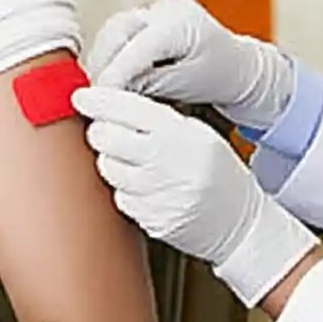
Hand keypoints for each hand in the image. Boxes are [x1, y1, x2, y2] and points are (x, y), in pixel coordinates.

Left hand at [72, 87, 317, 306]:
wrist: (241, 224)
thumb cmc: (218, 174)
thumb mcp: (199, 136)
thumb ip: (159, 121)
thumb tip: (111, 106)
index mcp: (183, 135)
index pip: (129, 108)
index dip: (98, 100)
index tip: (80, 97)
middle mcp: (169, 164)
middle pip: (107, 138)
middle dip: (100, 130)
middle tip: (105, 130)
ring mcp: (159, 195)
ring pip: (107, 168)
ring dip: (110, 161)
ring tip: (131, 162)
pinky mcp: (152, 220)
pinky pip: (120, 197)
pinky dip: (124, 190)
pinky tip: (143, 187)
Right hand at [85, 0, 293, 129]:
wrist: (239, 65)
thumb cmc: (222, 76)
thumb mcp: (188, 86)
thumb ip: (150, 84)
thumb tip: (114, 90)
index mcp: (181, 22)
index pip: (136, 47)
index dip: (115, 73)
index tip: (101, 96)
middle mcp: (167, 8)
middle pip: (117, 31)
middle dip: (103, 64)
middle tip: (96, 94)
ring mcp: (158, 8)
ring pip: (114, 29)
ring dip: (103, 57)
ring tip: (102, 86)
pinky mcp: (151, 16)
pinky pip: (121, 30)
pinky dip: (112, 52)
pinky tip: (110, 75)